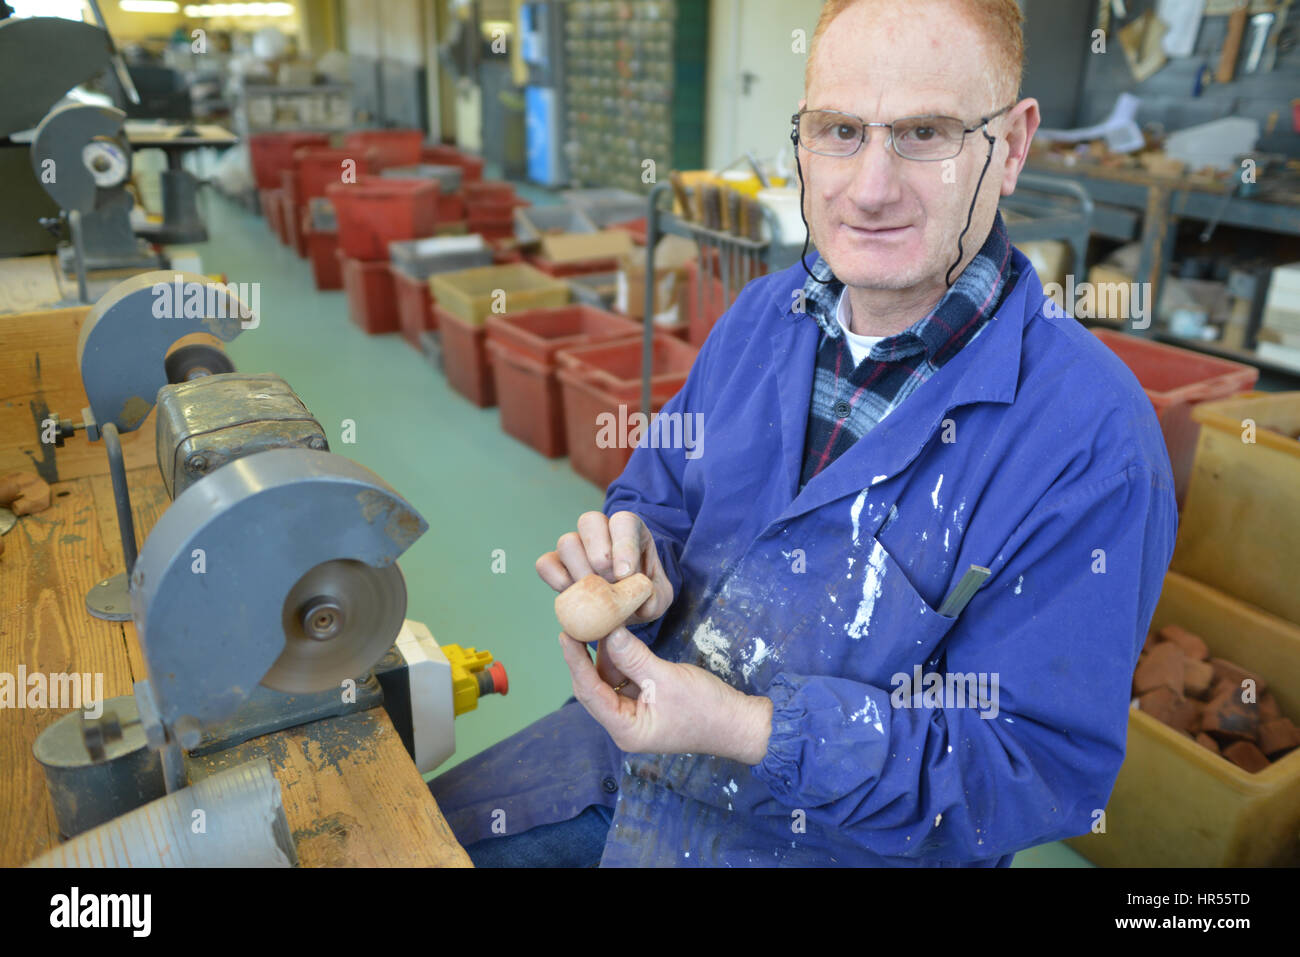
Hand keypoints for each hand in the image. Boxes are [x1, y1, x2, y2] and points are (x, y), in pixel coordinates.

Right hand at [536, 510, 673, 621]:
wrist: (627, 606)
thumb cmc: (644, 594)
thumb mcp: (659, 598)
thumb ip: (654, 598)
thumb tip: (642, 601)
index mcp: (629, 529)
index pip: (622, 521)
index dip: (623, 546)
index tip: (625, 574)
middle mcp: (600, 530)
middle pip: (589, 521)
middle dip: (599, 556)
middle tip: (609, 583)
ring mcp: (575, 545)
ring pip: (567, 542)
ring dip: (580, 571)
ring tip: (595, 594)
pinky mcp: (556, 564)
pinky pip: (545, 564)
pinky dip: (557, 580)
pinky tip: (575, 595)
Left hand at [558, 626, 772, 764]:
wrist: (739, 723)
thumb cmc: (706, 708)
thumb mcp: (666, 678)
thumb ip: (634, 656)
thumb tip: (608, 631)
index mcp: (625, 729)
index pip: (589, 692)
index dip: (575, 662)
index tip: (564, 634)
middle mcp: (624, 725)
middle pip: (594, 687)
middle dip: (587, 657)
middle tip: (579, 625)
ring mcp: (635, 715)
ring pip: (608, 680)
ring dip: (606, 655)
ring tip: (603, 626)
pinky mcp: (646, 704)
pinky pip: (625, 679)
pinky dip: (622, 660)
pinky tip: (620, 640)